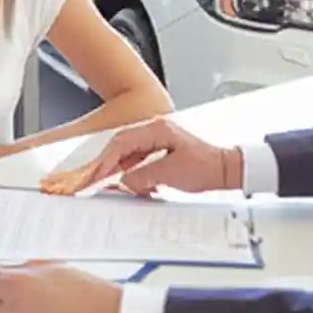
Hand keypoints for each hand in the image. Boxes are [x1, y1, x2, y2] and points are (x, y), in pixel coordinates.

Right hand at [40, 117, 241, 196]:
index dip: (105, 161)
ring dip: (113, 169)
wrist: (226, 169)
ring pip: (125, 154)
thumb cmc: (207, 166)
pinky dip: (126, 172)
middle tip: (85, 179)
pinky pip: (135, 161)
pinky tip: (120, 182)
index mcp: (156, 129)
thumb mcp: (173, 173)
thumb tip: (124, 181)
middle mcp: (154, 131)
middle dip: (102, 164)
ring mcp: (155, 140)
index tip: (92, 175)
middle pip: (119, 147)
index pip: (121, 144)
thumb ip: (144, 176)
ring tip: (96, 182)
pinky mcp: (158, 151)